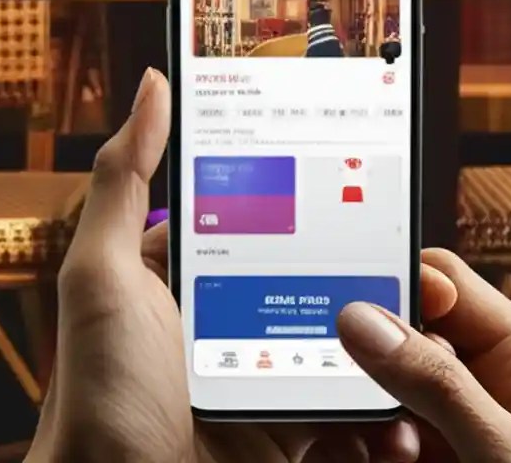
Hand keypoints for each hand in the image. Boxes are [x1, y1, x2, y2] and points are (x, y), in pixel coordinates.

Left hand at [26, 68, 458, 462]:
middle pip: (303, 271)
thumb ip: (123, 179)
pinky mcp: (290, 425)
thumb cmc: (95, 392)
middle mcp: (220, 319)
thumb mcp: (100, 273)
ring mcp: (259, 374)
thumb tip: (155, 85)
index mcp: (177, 276)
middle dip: (352, 257)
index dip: (292, 186)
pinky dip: (380, 395)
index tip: (344, 158)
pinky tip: (403, 379)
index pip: (247, 213)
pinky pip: (350, 401)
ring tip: (415, 304)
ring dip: (377, 325)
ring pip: (337, 335)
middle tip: (400, 239)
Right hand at [338, 252, 510, 461]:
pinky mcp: (439, 459)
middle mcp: (491, 389)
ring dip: (364, 419)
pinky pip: (383, 439)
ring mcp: (462, 429)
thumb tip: (363, 320)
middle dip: (367, 367)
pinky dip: (365, 447)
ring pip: (382, 397)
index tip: (341, 312)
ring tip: (377, 451)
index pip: (444, 283)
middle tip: (361, 407)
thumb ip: (441, 389)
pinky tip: (374, 460)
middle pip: (399, 342)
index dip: (390, 284)